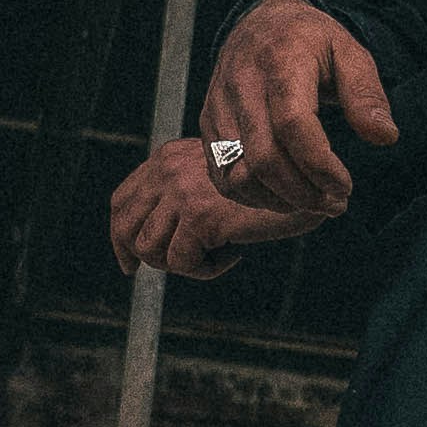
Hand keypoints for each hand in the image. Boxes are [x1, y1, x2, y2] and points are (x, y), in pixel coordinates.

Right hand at [105, 1, 397, 277]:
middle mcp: (241, 84)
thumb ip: (367, 94)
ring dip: (280, 201)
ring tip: (313, 202)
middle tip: (335, 203)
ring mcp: (219, 106)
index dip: (320, 166)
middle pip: (264, 158)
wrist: (261, 23)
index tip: (345, 186)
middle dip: (303, 193)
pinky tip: (285, 197)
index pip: (293, 124)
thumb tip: (385, 137)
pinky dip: (254, 198)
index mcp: (281, 61)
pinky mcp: (207, 125)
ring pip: (239, 175)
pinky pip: (223, 177)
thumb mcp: (350, 52)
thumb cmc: (312, 42)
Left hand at [108, 137, 318, 277]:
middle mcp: (168, 168)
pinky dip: (206, 270)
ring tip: (216, 253)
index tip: (130, 262)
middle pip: (124, 226)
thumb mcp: (215, 181)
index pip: (122, 200)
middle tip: (176, 267)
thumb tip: (145, 243)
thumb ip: (182, 194)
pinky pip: (181, 262)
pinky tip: (232, 254)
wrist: (307, 186)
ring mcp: (181, 190)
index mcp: (167, 157)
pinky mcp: (199, 215)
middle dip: (141, 257)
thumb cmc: (268, 188)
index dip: (120, 236)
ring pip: (150, 250)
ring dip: (183, 264)